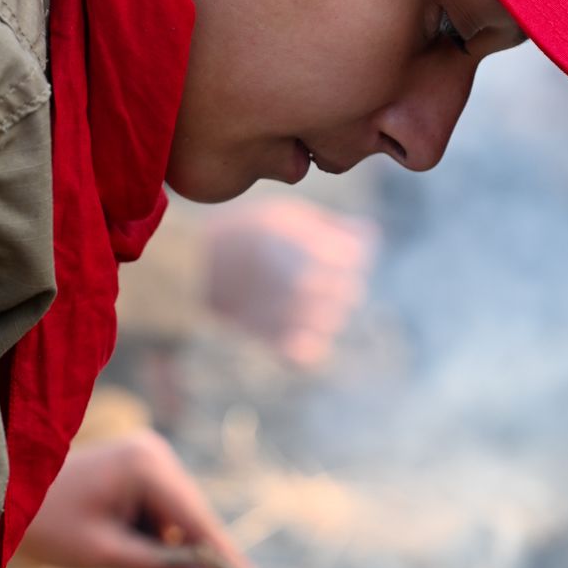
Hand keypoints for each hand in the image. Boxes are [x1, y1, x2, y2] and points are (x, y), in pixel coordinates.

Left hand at [17, 432, 252, 567]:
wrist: (4, 498)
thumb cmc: (46, 524)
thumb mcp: (105, 555)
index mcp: (146, 465)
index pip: (197, 519)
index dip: (223, 557)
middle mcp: (156, 454)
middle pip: (192, 521)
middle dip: (179, 560)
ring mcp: (150, 460)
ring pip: (179, 524)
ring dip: (161, 555)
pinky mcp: (142, 471)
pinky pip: (164, 516)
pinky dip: (151, 543)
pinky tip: (124, 554)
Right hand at [204, 198, 376, 366]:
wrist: (193, 266)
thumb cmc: (244, 235)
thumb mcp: (288, 216)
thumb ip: (335, 227)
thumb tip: (373, 236)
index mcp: (316, 249)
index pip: (360, 259)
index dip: (346, 254)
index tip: (327, 251)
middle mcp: (311, 283)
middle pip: (350, 291)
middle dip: (334, 283)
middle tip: (300, 273)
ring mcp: (296, 315)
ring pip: (333, 321)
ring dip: (321, 311)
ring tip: (290, 297)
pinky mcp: (279, 341)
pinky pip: (312, 351)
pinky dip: (306, 342)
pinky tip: (288, 324)